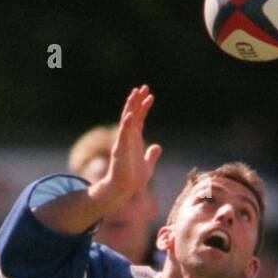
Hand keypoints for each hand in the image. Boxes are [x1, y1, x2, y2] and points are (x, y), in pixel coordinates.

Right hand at [90, 85, 162, 209]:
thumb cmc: (132, 179)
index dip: (144, 107)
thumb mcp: (147, 166)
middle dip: (137, 101)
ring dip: (131, 107)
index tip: (150, 95)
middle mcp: (128, 138)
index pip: (139, 119)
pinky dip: (127, 124)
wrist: (123, 190)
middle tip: (143, 87)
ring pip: (126, 121)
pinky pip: (123, 134)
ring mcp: (123, 142)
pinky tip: (131, 114)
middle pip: (132, 115)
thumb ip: (151, 155)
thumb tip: (157, 147)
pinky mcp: (120, 150)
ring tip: (135, 93)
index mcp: (135, 140)